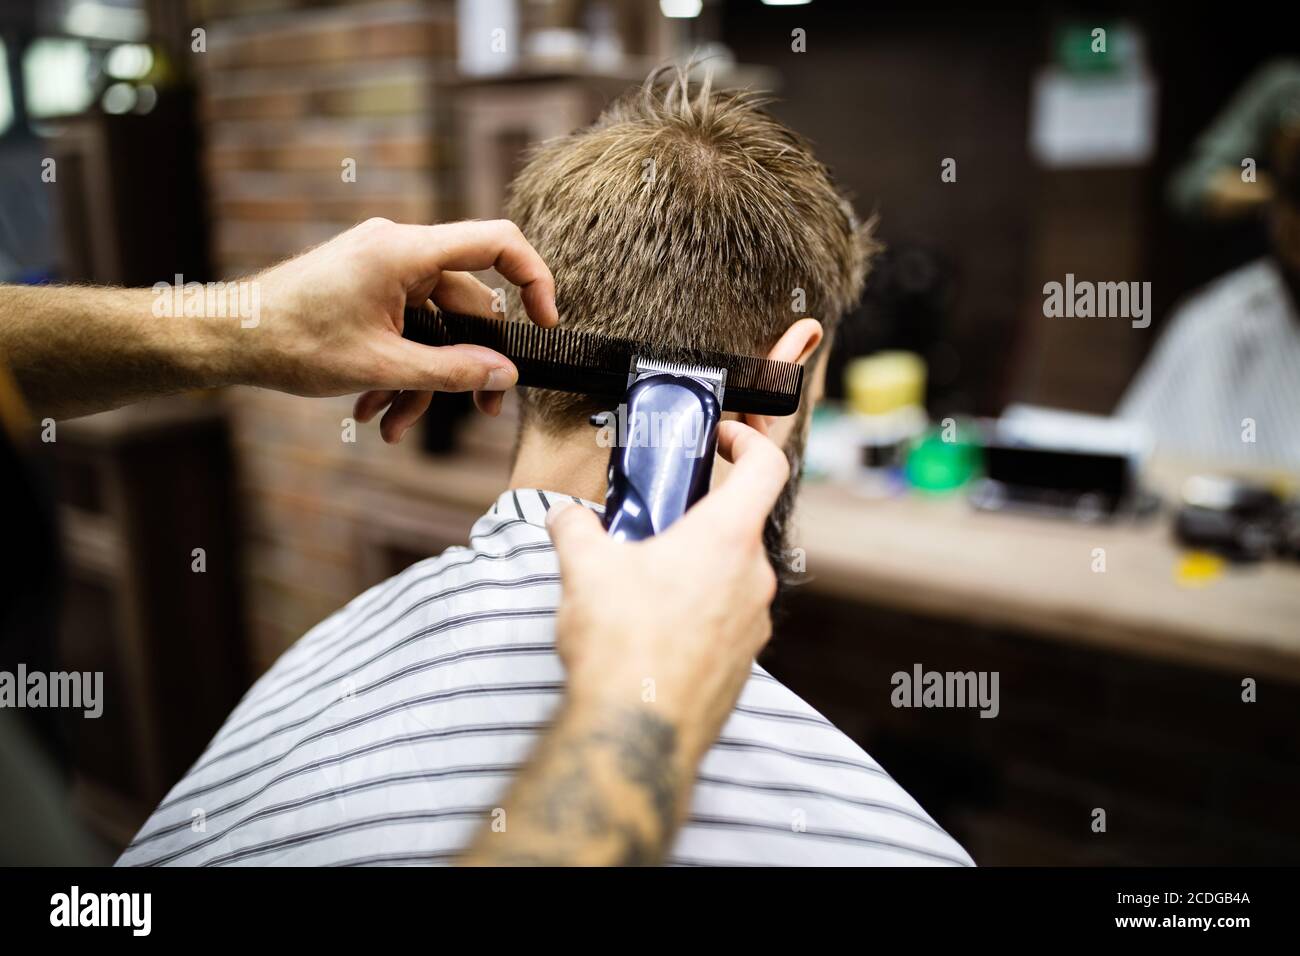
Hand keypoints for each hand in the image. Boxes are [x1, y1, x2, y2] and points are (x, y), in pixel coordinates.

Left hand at [253, 217, 557, 441]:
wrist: (228, 337)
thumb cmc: (292, 341)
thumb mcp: (382, 366)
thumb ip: (452, 371)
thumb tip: (506, 376)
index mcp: (406, 251)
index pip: (497, 243)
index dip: (534, 279)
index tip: (545, 323)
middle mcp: (399, 250)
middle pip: (467, 303)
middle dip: (468, 364)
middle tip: (482, 411)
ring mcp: (382, 268)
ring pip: (433, 325)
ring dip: (424, 378)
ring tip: (395, 424)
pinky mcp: (368, 288)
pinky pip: (406, 325)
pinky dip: (400, 366)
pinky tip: (376, 409)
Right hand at [543, 421, 788, 763]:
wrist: (633, 735)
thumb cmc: (621, 646)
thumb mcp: (583, 569)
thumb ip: (575, 529)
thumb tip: (565, 517)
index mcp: (728, 540)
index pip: (766, 467)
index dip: (751, 440)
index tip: (726, 437)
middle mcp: (754, 580)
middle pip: (739, 528)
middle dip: (696, 522)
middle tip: (653, 527)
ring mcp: (754, 628)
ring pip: (730, 580)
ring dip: (694, 573)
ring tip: (642, 587)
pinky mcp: (742, 668)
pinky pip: (724, 624)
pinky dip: (695, 617)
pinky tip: (651, 633)